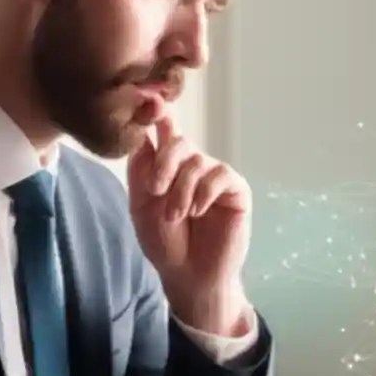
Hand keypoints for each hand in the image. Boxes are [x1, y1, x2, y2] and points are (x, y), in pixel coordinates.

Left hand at [127, 114, 252, 334]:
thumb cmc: (164, 242)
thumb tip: (143, 132)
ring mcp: (215, 175)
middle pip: (178, 141)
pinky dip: (203, 193)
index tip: (152, 100)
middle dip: (164, 163)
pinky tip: (197, 212)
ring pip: (196, 162)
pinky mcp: (235, 189)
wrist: (189, 275)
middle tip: (155, 189)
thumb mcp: (141, 205)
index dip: (157, 112)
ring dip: (180, 190)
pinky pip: (219, 176)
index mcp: (167, 165)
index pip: (162, 129)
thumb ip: (141, 170)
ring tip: (175, 216)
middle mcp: (192, 164)